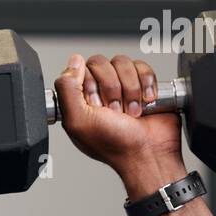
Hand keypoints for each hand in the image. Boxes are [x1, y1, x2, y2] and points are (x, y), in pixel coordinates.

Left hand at [52, 53, 182, 178]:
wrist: (149, 154)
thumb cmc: (115, 145)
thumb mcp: (78, 120)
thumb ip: (67, 89)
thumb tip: (73, 62)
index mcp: (79, 99)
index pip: (79, 69)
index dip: (91, 86)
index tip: (96, 106)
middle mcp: (99, 91)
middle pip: (101, 63)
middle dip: (111, 88)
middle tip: (115, 111)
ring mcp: (122, 86)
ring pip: (123, 63)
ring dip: (130, 89)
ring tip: (131, 111)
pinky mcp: (143, 84)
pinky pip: (143, 67)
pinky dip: (147, 84)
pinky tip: (146, 102)